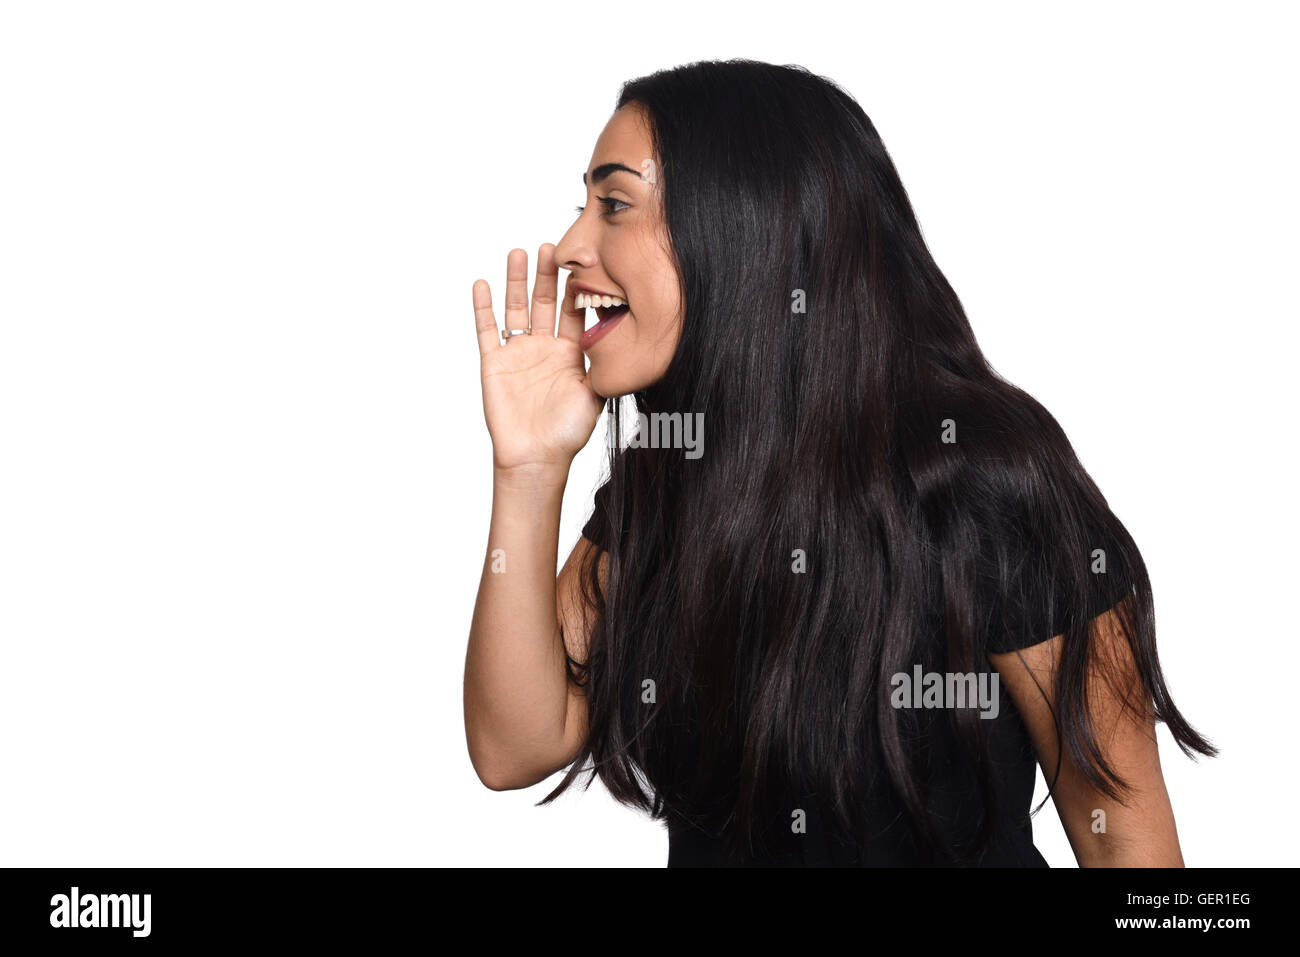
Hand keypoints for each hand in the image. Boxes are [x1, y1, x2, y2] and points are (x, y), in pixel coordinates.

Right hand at [472, 245, 603, 473]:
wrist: (537, 457)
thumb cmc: (568, 431)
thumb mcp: (595, 394)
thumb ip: (602, 364)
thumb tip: (624, 336)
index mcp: (569, 352)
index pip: (571, 310)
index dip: (574, 287)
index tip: (580, 261)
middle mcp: (543, 348)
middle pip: (544, 302)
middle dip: (547, 275)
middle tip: (550, 247)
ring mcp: (518, 353)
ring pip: (516, 308)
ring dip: (517, 281)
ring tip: (518, 253)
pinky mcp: (494, 363)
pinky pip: (487, 330)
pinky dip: (483, 307)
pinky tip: (483, 284)